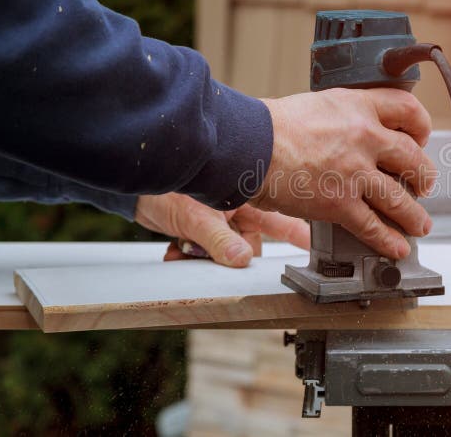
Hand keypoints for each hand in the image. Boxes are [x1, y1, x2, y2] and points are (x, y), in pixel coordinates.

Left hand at [135, 192, 309, 266]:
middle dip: (230, 256)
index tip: (317, 248)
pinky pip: (208, 256)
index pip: (281, 221)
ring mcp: (221, 224)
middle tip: (205, 252)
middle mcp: (238, 212)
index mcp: (247, 199)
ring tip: (184, 249)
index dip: (300, 236)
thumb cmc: (165, 190)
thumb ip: (219, 240)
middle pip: (250, 247)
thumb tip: (242, 260)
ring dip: (206, 259)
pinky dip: (192, 259)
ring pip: (227, 255)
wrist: (133, 193)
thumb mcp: (194, 217)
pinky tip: (177, 251)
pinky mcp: (204, 234)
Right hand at [253, 88, 435, 259]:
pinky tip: (396, 247)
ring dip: (414, 215)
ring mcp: (355, 172)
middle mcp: (365, 137)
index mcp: (360, 107)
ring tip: (420, 224)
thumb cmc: (274, 124)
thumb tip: (355, 130)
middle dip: (424, 176)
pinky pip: (372, 226)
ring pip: (399, 198)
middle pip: (413, 158)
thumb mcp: (320, 104)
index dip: (421, 127)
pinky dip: (387, 240)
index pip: (408, 110)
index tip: (420, 139)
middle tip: (425, 185)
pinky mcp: (340, 203)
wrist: (250, 146)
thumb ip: (345, 116)